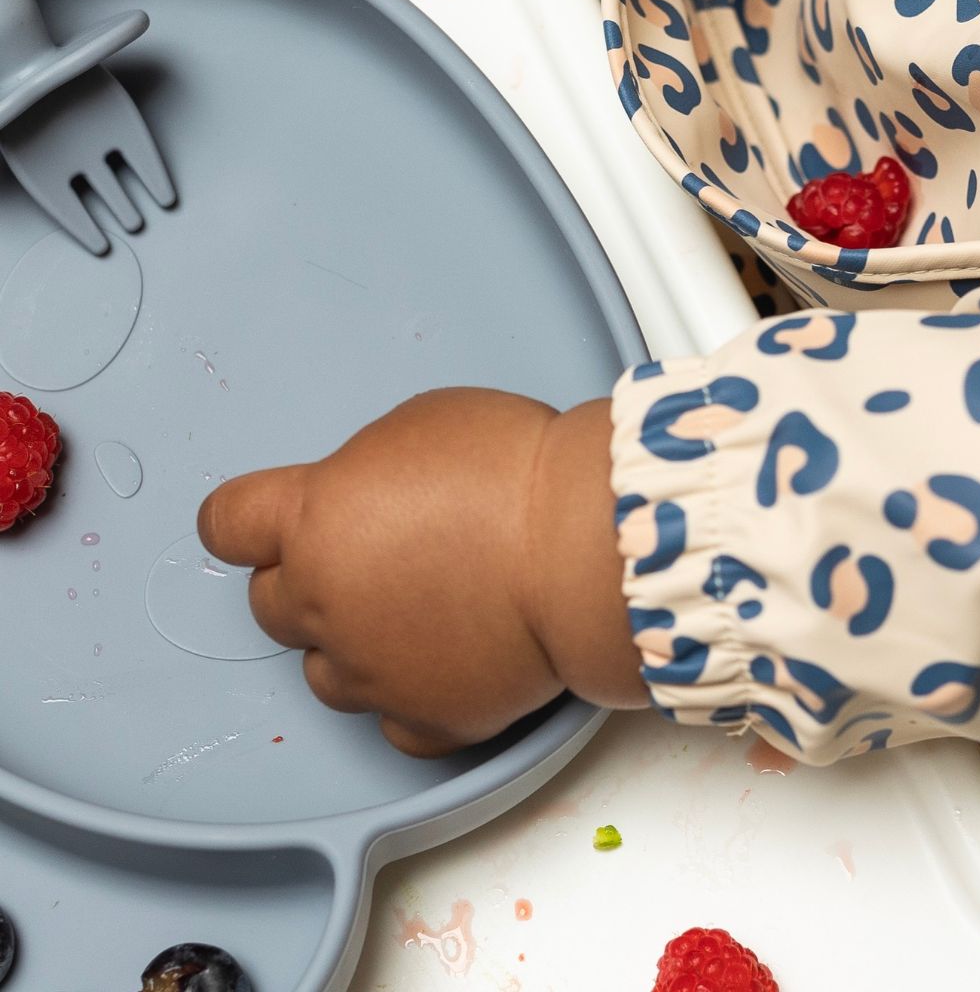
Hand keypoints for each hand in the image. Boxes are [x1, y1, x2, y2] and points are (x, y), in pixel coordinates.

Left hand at [197, 388, 646, 756]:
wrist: (585, 544)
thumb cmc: (516, 471)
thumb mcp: (422, 423)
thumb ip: (367, 471)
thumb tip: (369, 497)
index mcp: (313, 520)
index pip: (227, 525)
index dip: (244, 524)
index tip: (259, 527)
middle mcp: (325, 602)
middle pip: (270, 606)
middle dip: (306, 581)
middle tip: (368, 559)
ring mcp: (373, 670)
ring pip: (323, 674)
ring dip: (352, 645)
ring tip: (412, 614)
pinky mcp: (429, 717)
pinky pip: (394, 724)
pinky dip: (409, 699)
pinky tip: (442, 665)